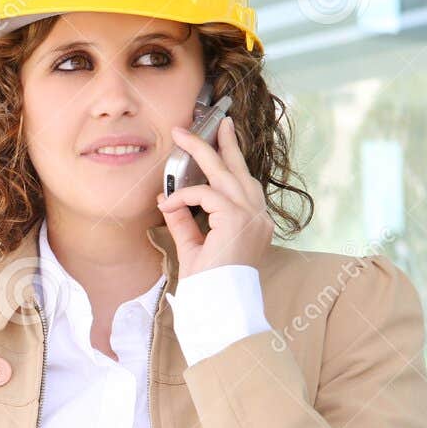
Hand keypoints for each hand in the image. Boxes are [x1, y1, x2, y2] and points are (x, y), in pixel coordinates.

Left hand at [156, 116, 273, 277]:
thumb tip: (167, 200)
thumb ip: (184, 221)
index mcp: (254, 223)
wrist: (218, 306)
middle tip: (215, 121)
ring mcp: (252, 217)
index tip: (214, 149)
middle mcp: (259, 217)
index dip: (228, 165)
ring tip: (183, 135)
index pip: (243, 185)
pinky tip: (168, 203)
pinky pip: (206, 194)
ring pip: (225, 173)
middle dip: (225, 144)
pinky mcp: (238, 219)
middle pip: (239, 171)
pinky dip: (184, 195)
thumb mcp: (193, 247)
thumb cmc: (209, 284)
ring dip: (201, 152)